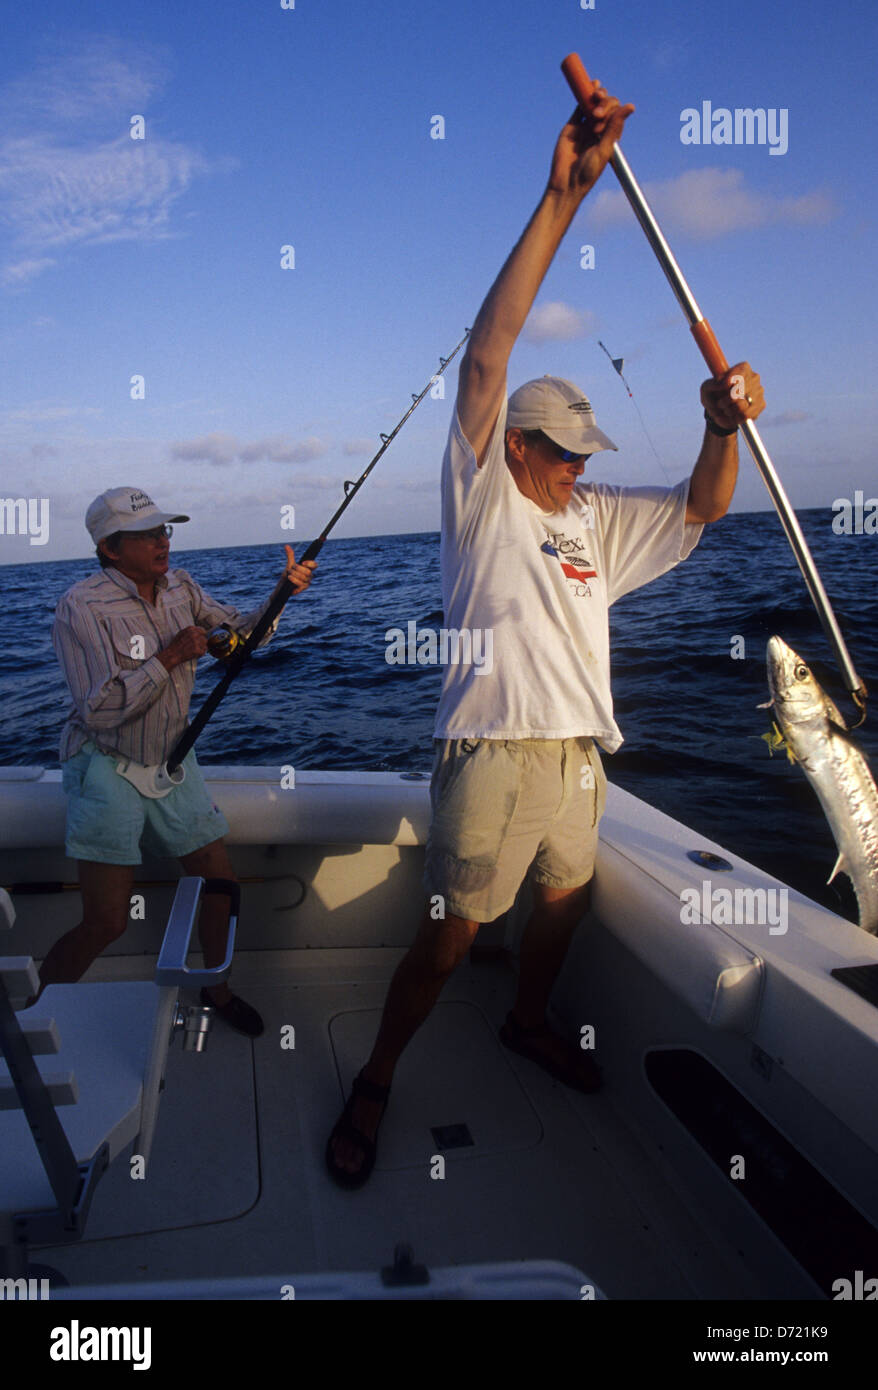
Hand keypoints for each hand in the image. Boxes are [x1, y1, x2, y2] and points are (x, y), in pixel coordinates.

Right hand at [157, 625, 207, 670]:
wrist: (172, 654)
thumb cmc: (176, 645)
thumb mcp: (181, 633)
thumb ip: (191, 631)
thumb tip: (201, 631)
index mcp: (191, 629)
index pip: (203, 631)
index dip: (201, 637)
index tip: (198, 640)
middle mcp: (194, 634)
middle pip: (204, 638)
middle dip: (201, 643)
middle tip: (195, 648)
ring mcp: (196, 642)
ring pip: (205, 645)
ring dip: (201, 648)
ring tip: (194, 651)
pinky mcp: (197, 650)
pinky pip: (204, 651)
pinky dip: (200, 654)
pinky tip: (194, 654)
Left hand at [282, 544, 316, 593]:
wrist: (282, 585)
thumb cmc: (288, 575)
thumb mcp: (289, 564)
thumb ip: (290, 556)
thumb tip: (286, 546)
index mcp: (307, 569)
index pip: (315, 565)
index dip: (310, 563)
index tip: (302, 562)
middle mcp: (309, 576)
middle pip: (308, 572)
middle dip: (298, 569)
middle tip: (291, 568)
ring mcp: (307, 582)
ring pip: (303, 577)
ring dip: (294, 574)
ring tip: (288, 574)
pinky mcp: (303, 588)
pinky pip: (301, 584)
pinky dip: (294, 580)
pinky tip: (289, 578)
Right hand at [548, 83, 634, 200]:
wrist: (566, 183)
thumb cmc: (588, 172)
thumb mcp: (604, 149)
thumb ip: (614, 127)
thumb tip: (630, 106)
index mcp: (610, 136)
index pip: (617, 114)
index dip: (613, 111)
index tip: (603, 122)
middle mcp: (600, 129)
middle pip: (607, 106)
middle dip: (605, 104)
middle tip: (596, 116)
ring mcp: (586, 126)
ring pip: (594, 103)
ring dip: (598, 95)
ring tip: (596, 95)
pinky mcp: (572, 125)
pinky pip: (579, 106)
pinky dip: (584, 95)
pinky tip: (589, 85)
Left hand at [701, 363, 764, 431]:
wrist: (722, 412)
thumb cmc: (713, 396)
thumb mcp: (706, 389)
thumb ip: (712, 384)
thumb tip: (726, 383)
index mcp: (742, 368)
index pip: (739, 373)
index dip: (731, 380)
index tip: (723, 386)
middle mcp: (755, 377)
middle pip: (739, 390)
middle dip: (725, 401)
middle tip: (720, 404)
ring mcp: (760, 391)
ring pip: (742, 404)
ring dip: (729, 411)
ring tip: (725, 410)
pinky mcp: (761, 404)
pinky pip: (747, 414)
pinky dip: (736, 418)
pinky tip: (733, 416)